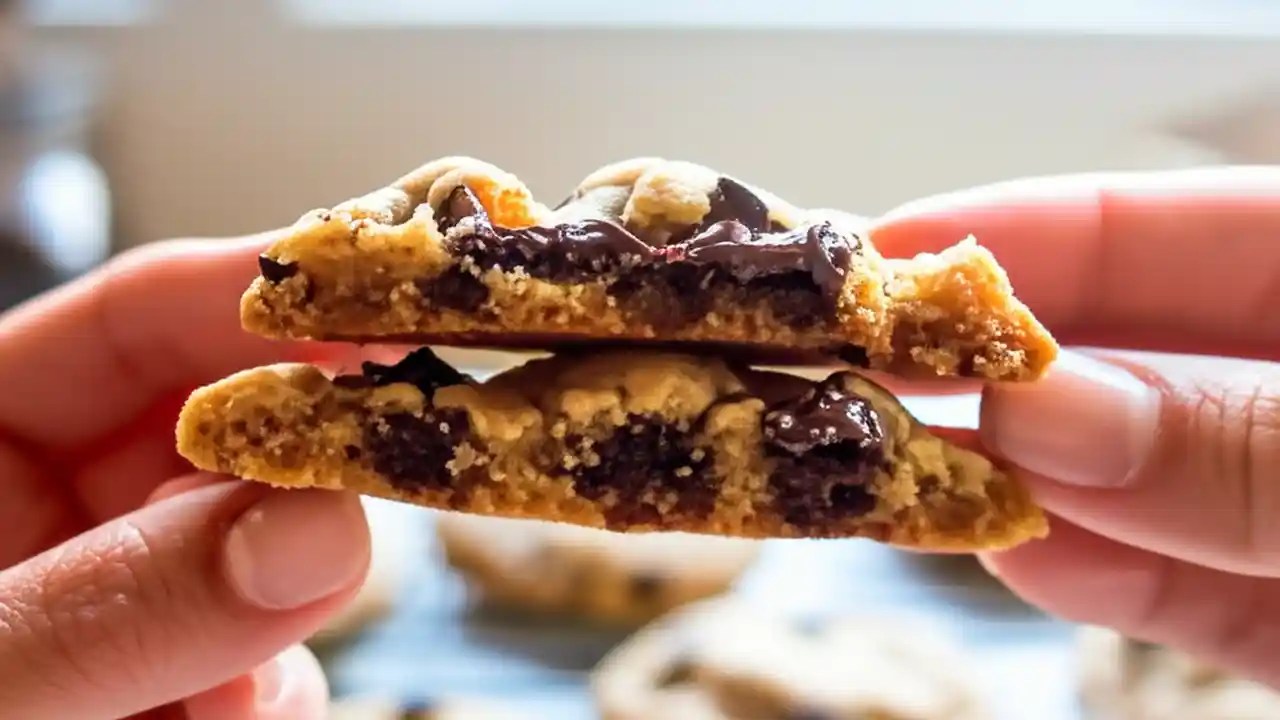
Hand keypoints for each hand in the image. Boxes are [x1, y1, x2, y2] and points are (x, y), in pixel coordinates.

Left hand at [0, 235, 371, 718]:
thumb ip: (118, 607)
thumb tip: (319, 528)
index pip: (135, 321)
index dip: (264, 297)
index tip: (386, 306)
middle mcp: (54, 510)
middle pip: (224, 433)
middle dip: (292, 477)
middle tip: (364, 497)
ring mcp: (119, 599)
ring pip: (262, 559)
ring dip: (271, 623)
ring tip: (219, 708)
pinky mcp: (163, 683)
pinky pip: (257, 665)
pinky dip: (258, 698)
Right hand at [873, 167, 1279, 685]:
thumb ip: (1241, 443)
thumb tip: (1035, 406)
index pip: (1180, 229)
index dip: (1031, 230)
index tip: (886, 255)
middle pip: (1135, 351)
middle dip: (1000, 360)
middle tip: (853, 365)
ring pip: (1140, 478)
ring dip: (1019, 476)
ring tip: (899, 464)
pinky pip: (1190, 590)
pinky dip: (1099, 578)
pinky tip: (1007, 554)